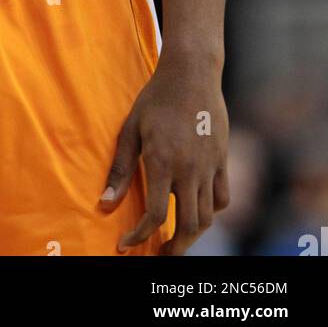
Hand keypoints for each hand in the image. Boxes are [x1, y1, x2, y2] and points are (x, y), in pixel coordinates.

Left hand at [101, 52, 229, 254]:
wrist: (192, 73)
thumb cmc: (155, 98)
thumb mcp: (131, 129)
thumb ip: (120, 169)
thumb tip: (104, 203)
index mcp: (163, 162)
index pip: (155, 215)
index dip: (140, 236)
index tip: (127, 244)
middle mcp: (189, 169)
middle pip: (188, 225)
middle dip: (173, 248)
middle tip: (159, 253)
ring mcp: (209, 165)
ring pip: (208, 216)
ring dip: (193, 234)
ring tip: (178, 238)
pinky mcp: (223, 159)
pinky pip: (222, 197)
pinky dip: (211, 211)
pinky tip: (197, 210)